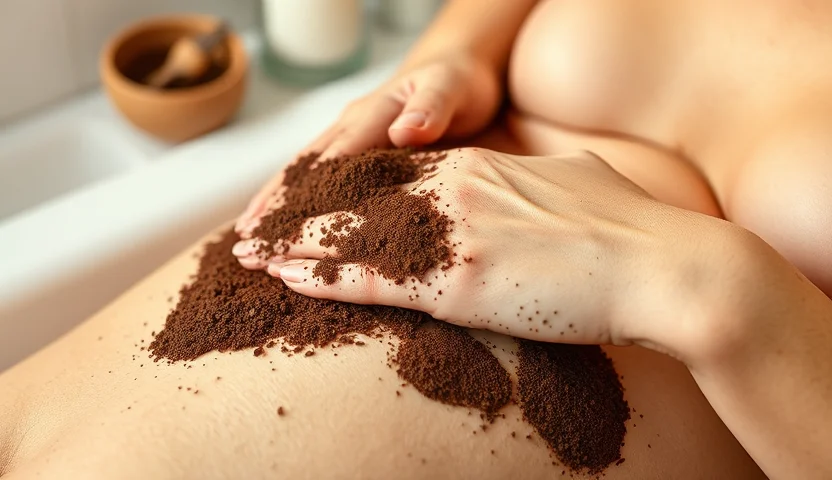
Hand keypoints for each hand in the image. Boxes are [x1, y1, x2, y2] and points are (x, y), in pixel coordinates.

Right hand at [235, 57, 500, 234]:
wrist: (456, 71)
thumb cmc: (456, 82)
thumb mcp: (451, 88)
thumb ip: (431, 108)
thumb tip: (405, 130)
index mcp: (371, 113)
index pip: (332, 160)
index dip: (306, 194)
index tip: (283, 225)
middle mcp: (351, 126)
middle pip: (304, 169)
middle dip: (274, 205)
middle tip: (246, 241)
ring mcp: (349, 138)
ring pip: (303, 175)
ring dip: (274, 205)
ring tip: (246, 238)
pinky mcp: (355, 152)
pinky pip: (318, 178)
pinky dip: (295, 202)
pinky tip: (282, 226)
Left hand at [253, 148, 688, 346]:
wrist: (664, 266)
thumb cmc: (630, 230)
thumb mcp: (577, 183)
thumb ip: (542, 179)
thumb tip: (540, 183)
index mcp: (482, 168)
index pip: (393, 172)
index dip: (344, 188)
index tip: (310, 200)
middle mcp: (456, 190)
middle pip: (359, 198)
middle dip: (302, 214)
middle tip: (257, 224)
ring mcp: (451, 232)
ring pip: (351, 235)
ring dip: (294, 246)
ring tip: (249, 254)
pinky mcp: (455, 280)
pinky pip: (369, 276)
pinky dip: (320, 277)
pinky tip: (285, 279)